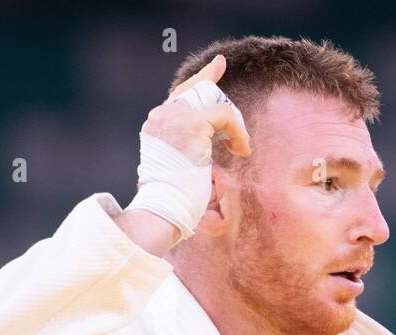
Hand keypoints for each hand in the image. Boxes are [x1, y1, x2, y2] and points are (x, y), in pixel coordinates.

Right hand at [121, 54, 252, 250]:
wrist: (165, 208)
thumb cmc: (174, 199)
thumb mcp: (178, 164)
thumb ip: (188, 144)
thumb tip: (207, 141)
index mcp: (155, 126)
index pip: (179, 95)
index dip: (199, 79)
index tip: (216, 66)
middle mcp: (161, 116)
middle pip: (194, 89)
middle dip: (212, 83)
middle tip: (221, 66)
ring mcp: (175, 118)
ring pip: (214, 104)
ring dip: (233, 125)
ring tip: (239, 147)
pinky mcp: (193, 125)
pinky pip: (225, 116)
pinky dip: (237, 132)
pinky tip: (240, 149)